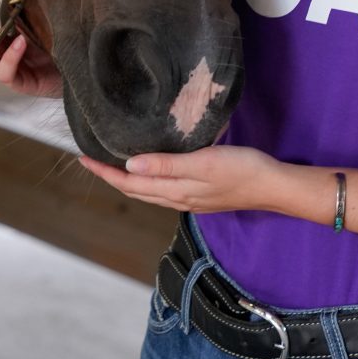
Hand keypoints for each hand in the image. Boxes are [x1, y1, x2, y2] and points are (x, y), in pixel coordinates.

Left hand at [77, 145, 289, 213]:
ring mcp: (190, 199)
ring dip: (128, 180)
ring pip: (149, 192)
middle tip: (90, 159)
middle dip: (110, 176)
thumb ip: (166, 166)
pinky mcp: (200, 195)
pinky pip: (163, 190)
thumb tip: (130, 168)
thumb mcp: (202, 163)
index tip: (83, 159)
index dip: (104, 173)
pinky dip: (148, 181)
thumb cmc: (241, 169)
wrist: (273, 186)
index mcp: (175, 191)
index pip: (130, 184)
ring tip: (112, 165)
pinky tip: (149, 170)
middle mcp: (178, 199)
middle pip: (135, 190)